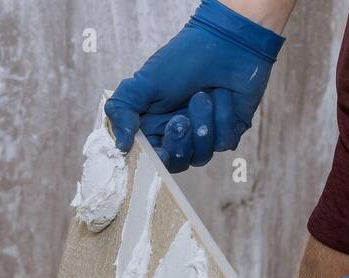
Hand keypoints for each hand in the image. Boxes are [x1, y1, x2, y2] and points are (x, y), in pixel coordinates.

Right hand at [105, 0, 284, 172]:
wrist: (227, 42)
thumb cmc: (182, 59)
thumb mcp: (143, 82)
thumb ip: (122, 112)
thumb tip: (120, 145)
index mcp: (152, 126)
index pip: (149, 159)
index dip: (155, 160)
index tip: (161, 152)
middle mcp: (177, 135)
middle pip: (175, 164)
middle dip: (179, 143)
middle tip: (181, 119)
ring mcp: (204, 136)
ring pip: (200, 156)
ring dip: (203, 125)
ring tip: (204, 95)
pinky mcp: (228, 131)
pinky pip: (224, 142)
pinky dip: (223, 118)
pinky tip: (223, 95)